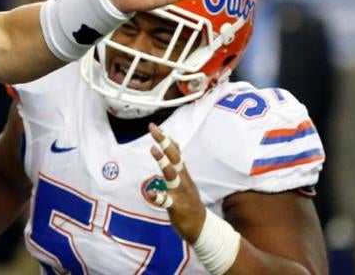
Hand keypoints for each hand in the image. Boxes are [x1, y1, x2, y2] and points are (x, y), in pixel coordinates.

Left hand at [146, 123, 205, 242]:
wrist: (202, 227)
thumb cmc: (189, 202)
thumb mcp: (186, 180)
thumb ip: (178, 164)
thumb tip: (173, 143)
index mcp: (184, 175)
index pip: (175, 153)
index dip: (166, 140)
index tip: (155, 127)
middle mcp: (183, 181)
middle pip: (175, 158)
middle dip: (164, 143)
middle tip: (153, 129)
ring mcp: (181, 193)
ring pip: (173, 175)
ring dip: (163, 163)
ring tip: (153, 150)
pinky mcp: (177, 207)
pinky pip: (168, 202)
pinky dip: (160, 197)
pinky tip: (152, 193)